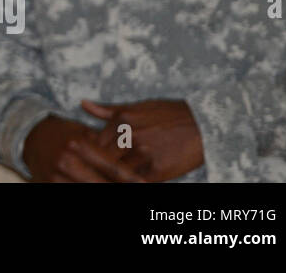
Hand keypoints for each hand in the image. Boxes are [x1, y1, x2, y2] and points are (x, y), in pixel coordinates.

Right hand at [22, 114, 147, 181]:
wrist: (30, 137)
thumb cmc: (64, 133)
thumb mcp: (84, 133)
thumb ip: (105, 146)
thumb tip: (135, 154)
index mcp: (78, 144)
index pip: (111, 167)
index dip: (131, 178)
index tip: (145, 183)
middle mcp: (67, 160)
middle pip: (102, 184)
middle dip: (120, 188)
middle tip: (139, 189)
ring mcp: (56, 175)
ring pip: (87, 190)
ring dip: (105, 190)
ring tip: (120, 192)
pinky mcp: (49, 184)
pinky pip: (72, 192)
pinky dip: (84, 191)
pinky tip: (96, 189)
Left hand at [82, 98, 204, 181]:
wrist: (203, 125)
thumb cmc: (168, 115)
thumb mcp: (137, 107)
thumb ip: (108, 110)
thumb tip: (83, 104)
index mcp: (121, 121)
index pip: (94, 142)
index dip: (90, 152)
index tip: (87, 157)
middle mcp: (130, 137)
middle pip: (103, 158)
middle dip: (98, 165)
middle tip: (92, 170)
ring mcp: (144, 155)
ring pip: (118, 172)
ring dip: (112, 175)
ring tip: (108, 176)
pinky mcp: (158, 171)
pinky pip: (136, 182)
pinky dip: (130, 182)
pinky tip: (129, 180)